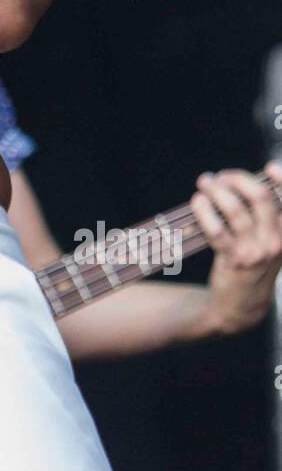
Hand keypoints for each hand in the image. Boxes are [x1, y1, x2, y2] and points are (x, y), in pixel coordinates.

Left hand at [191, 164, 281, 334]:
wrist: (243, 303)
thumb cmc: (253, 262)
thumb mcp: (270, 241)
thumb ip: (265, 215)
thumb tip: (246, 180)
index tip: (268, 167)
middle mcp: (276, 241)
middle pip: (260, 197)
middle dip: (237, 179)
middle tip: (220, 177)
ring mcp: (256, 251)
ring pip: (236, 210)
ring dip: (216, 190)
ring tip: (204, 184)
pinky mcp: (235, 259)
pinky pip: (217, 230)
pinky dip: (204, 211)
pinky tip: (198, 202)